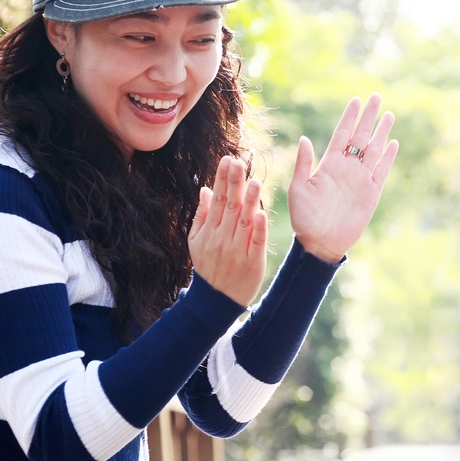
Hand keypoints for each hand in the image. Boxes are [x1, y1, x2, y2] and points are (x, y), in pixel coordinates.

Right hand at [188, 156, 267, 306]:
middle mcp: (223, 238)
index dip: (222, 179)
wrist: (216, 300)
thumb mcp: (196, 242)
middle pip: (230, 206)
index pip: (218, 199)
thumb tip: (205, 189)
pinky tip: (262, 214)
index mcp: (211, 230)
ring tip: (255, 181)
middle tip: (239, 162)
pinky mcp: (252, 262)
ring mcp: (238, 250)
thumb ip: (202, 215)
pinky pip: (256, 243)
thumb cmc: (208, 266)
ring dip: (250, 202)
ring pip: (245, 222)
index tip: (227, 160)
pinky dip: (259, 229)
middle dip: (234, 183)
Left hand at [288, 93, 398, 262]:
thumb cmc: (304, 218)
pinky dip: (388, 157)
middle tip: (376, 96)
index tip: (356, 100)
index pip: (342, 134)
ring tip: (389, 114)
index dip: (350, 117)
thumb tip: (305, 139)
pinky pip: (382, 171)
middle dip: (369, 117)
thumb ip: (303, 164)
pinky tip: (393, 143)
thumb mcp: (299, 189)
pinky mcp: (371, 193)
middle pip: (361, 136)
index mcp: (329, 164)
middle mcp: (346, 168)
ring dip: (381, 132)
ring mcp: (360, 180)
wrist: (320, 243)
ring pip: (374, 150)